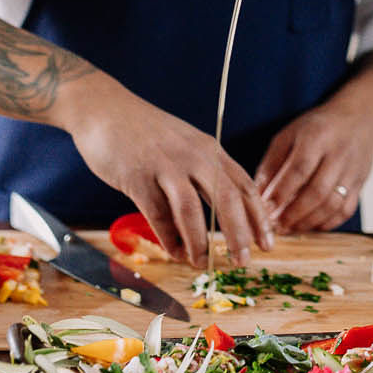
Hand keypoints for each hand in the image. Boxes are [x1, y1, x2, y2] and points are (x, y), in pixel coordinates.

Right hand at [58, 74, 273, 267]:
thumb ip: (204, 172)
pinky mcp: (137, 177)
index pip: (244, 185)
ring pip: (191, 209)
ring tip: (203, 263)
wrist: (105, 109)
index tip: (267, 242)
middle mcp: (193, 156)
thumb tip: (225, 212)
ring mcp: (165, 166)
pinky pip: (157, 214)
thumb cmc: (147, 132)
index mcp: (209, 150)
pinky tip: (175, 252)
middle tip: (243, 260)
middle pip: (226, 198)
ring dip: (200, 242)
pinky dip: (168, 238)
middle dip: (238, 233)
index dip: (258, 217)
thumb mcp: (186, 144)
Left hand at [256, 103, 372, 233]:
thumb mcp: (289, 135)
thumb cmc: (317, 128)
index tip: (265, 210)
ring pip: (333, 204)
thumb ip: (272, 164)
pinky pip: (346, 210)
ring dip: (309, 221)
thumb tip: (257, 195)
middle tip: (276, 226)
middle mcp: (339, 154)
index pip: (299, 168)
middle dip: (294, 213)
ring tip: (289, 228)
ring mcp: (353, 170)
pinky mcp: (361, 183)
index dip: (282, 192)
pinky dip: (327, 223)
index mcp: (317, 136)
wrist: (358, 118)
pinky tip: (310, 225)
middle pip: (318, 191)